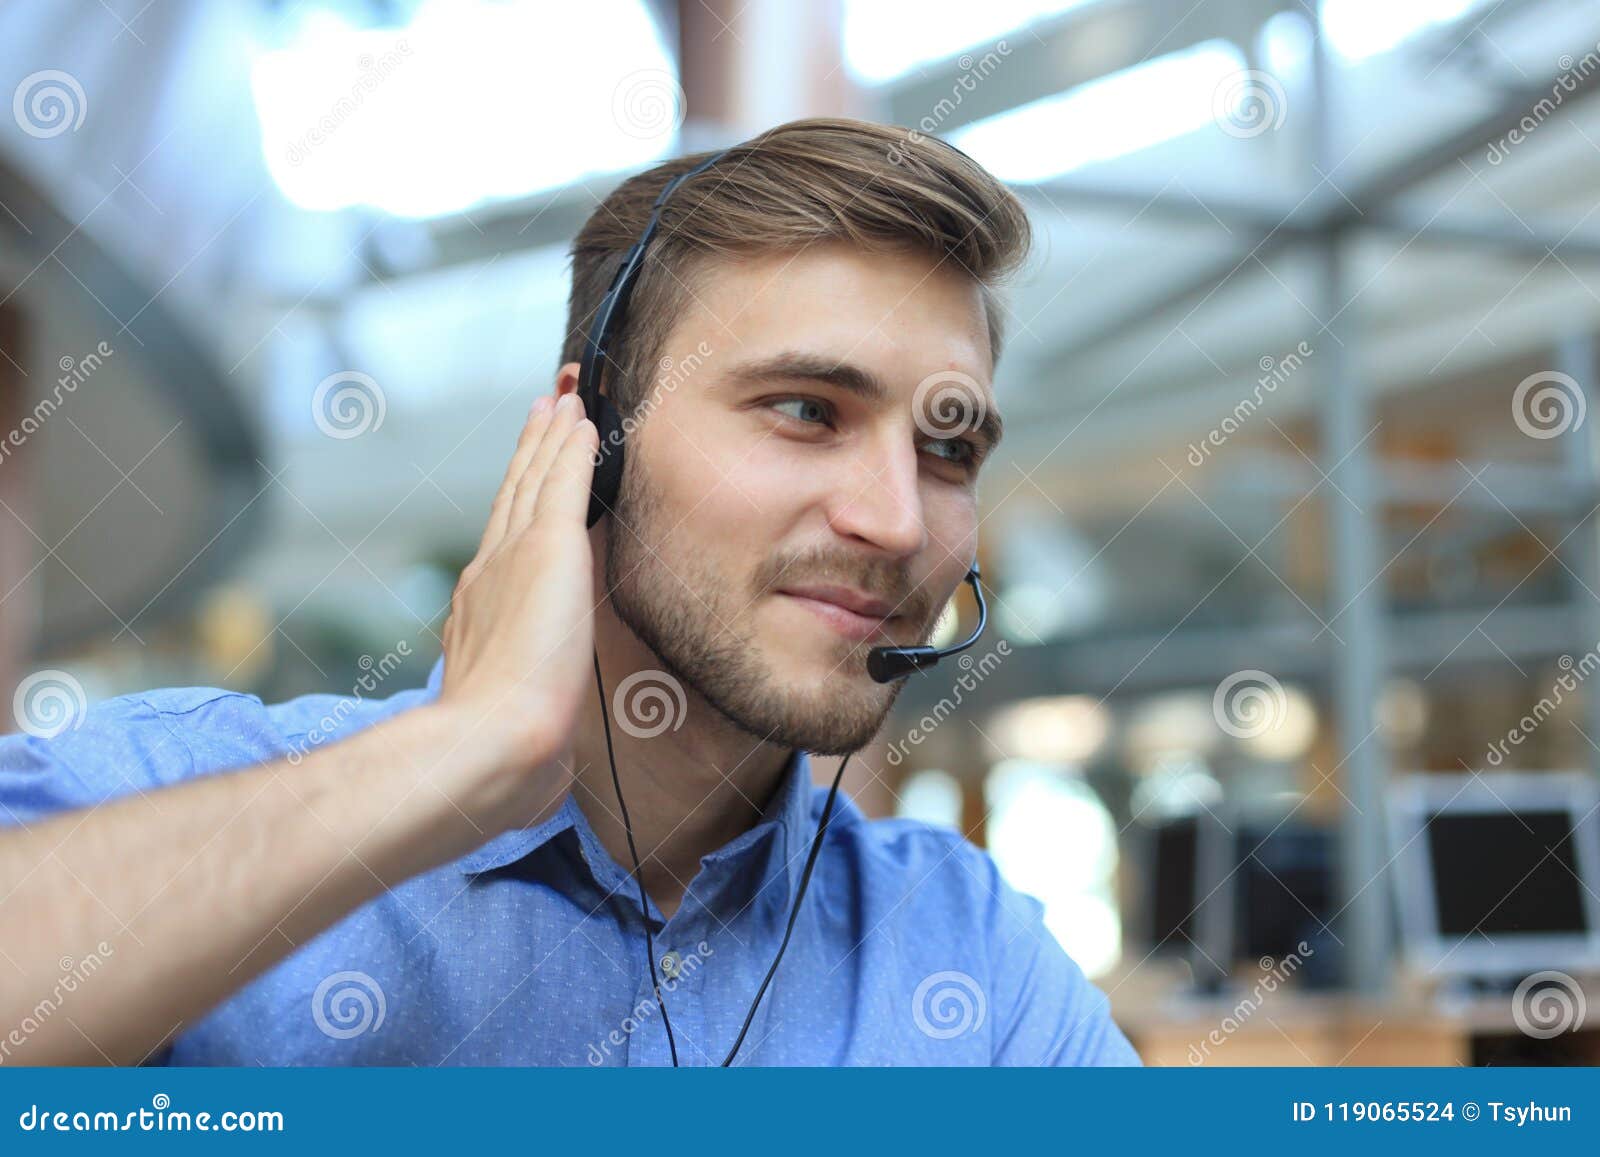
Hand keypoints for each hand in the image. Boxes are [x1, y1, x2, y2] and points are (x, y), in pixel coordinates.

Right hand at [436, 392, 598, 828]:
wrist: (489, 748)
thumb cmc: (502, 755)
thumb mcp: (518, 725)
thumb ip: (531, 722)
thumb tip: (550, 770)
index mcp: (482, 612)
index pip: (506, 542)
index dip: (519, 504)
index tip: (530, 475)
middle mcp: (490, 574)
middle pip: (515, 495)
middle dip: (532, 452)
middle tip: (547, 409)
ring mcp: (513, 559)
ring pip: (535, 478)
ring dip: (551, 436)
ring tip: (564, 400)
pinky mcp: (543, 550)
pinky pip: (561, 481)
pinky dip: (570, 446)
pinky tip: (582, 417)